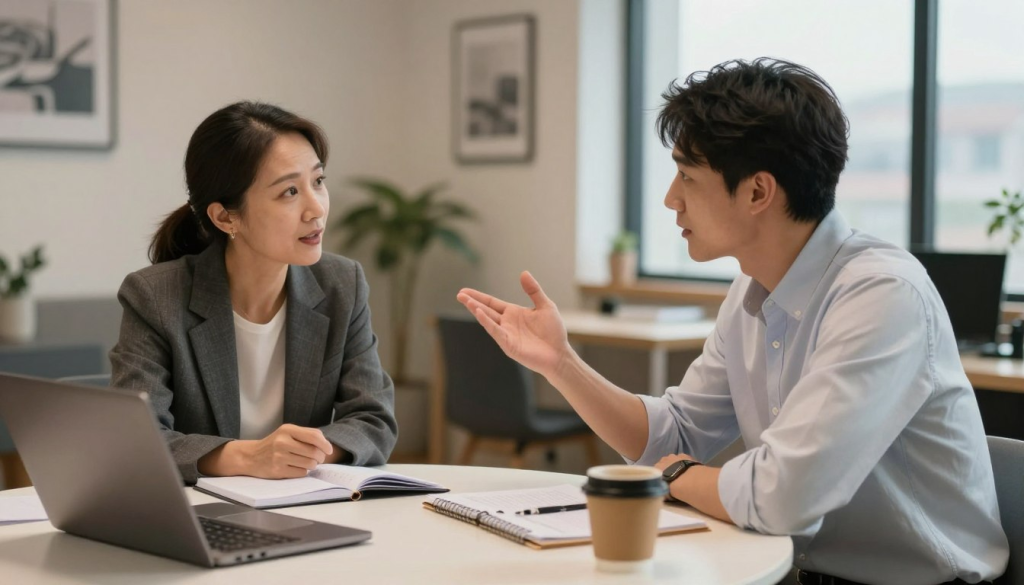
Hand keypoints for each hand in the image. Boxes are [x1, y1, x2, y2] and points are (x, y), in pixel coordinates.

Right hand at [240, 424, 333, 478]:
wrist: (251, 456)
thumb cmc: (274, 444)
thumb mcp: (287, 433)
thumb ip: (306, 435)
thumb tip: (326, 445)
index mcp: (287, 430)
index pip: (314, 436)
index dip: (325, 444)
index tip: (329, 450)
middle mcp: (283, 442)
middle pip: (314, 452)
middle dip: (320, 457)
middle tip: (317, 458)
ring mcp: (279, 457)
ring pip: (310, 464)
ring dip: (312, 465)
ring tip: (306, 462)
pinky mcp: (278, 470)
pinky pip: (301, 473)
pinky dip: (303, 471)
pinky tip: (296, 468)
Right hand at [457, 271, 572, 378]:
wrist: (559, 354)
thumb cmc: (553, 332)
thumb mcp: (545, 305)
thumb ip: (533, 290)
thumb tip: (523, 273)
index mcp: (513, 313)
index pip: (492, 303)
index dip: (479, 297)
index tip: (464, 291)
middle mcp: (506, 323)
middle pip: (486, 310)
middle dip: (472, 302)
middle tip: (459, 294)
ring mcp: (506, 334)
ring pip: (488, 320)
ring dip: (476, 310)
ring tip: (465, 300)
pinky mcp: (508, 345)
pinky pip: (495, 331)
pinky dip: (487, 322)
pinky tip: (479, 313)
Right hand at [654, 453, 696, 501]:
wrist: (686, 480)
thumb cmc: (672, 487)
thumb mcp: (662, 491)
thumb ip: (660, 489)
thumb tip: (660, 492)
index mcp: (656, 468)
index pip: (655, 471)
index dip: (660, 475)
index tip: (664, 481)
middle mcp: (663, 460)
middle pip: (663, 463)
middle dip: (667, 468)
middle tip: (672, 477)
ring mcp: (674, 456)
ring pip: (672, 459)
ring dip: (675, 464)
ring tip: (680, 472)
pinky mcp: (684, 455)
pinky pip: (682, 458)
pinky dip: (683, 461)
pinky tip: (687, 468)